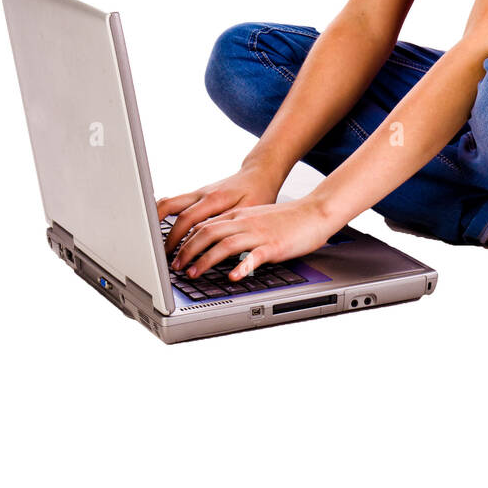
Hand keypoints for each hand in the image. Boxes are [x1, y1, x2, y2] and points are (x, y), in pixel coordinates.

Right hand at [156, 162, 284, 260]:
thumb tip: (214, 238)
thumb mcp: (250, 210)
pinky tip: (161, 226)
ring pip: (170, 202)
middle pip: (173, 209)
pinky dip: (165, 213)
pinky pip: (176, 202)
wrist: (260, 174)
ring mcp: (199, 192)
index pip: (187, 219)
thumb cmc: (258, 192)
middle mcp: (203, 193)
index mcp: (214, 198)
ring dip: (159, 219)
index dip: (178, 239)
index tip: (174, 255)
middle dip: (166, 235)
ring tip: (155, 241)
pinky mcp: (199, 194)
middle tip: (164, 255)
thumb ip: (230, 222)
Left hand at [167, 197, 337, 280]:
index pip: (204, 225)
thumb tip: (214, 245)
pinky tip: (233, 276)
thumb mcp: (255, 219)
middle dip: (187, 250)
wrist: (315, 211)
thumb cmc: (287, 219)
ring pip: (225, 243)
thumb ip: (235, 228)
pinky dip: (242, 266)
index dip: (183, 240)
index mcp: (238, 215)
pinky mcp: (274, 245)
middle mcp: (244, 222)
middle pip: (207, 232)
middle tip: (175, 268)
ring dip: (205, 259)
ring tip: (193, 273)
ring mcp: (259, 233)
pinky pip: (255, 256)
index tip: (171, 256)